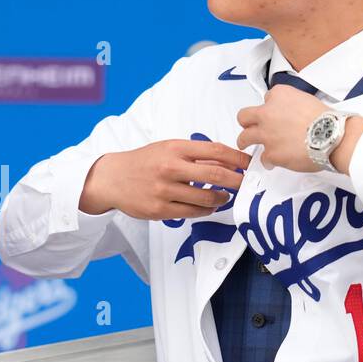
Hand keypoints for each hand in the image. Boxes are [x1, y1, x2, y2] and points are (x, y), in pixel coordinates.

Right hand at [79, 139, 250, 220]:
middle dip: (237, 181)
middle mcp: (170, 168)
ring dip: (222, 198)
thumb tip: (227, 161)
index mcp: (175, 148)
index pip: (216, 151)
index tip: (249, 164)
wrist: (113, 178)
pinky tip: (208, 205)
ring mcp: (165, 190)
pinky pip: (193, 213)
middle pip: (216, 175)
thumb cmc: (143, 162)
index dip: (238, 159)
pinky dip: (206, 210)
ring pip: (207, 198)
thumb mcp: (168, 149)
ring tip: (225, 196)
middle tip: (247, 184)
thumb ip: (196, 155)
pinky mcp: (160, 209)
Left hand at [235, 85, 329, 171]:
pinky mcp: (270, 153)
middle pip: (244, 116)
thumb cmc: (328, 121)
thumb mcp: (308, 100)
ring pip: (244, 138)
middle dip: (246, 122)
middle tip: (248, 127)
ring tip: (246, 145)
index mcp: (279, 96)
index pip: (267, 98)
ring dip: (245, 142)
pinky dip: (268, 160)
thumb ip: (293, 106)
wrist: (333, 137)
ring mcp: (267, 134)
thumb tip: (291, 114)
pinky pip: (263, 158)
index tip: (272, 113)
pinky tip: (273, 161)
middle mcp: (268, 113)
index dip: (270, 108)